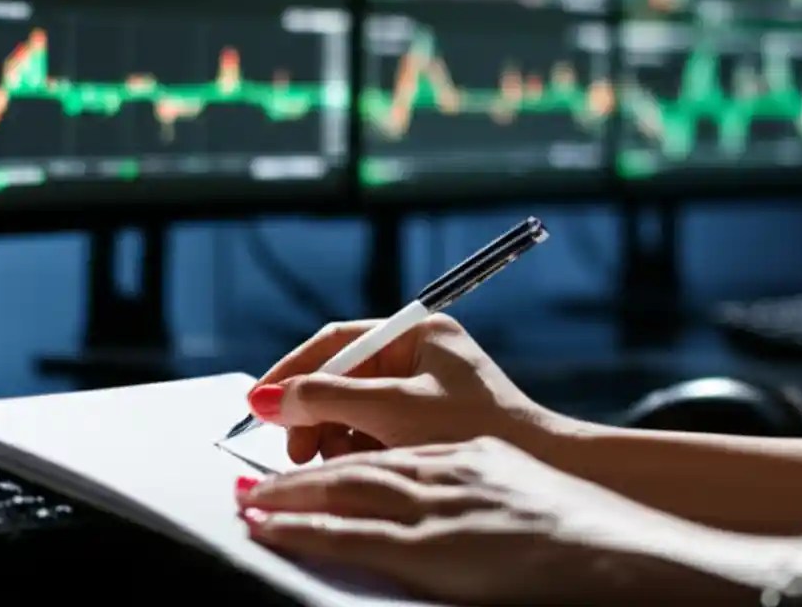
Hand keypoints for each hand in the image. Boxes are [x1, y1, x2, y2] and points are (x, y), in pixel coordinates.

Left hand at [234, 437, 759, 605]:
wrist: (627, 550)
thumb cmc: (584, 531)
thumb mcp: (521, 496)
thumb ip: (476, 490)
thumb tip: (454, 505)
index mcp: (466, 456)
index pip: (386, 445)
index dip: (337, 446)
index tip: (303, 453)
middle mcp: (446, 471)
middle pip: (355, 458)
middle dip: (297, 464)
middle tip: (249, 475)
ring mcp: (438, 507)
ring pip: (344, 488)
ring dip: (286, 494)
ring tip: (246, 501)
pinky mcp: (434, 547)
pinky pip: (351, 532)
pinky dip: (303, 527)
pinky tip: (270, 529)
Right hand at [249, 314, 559, 463]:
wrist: (542, 469)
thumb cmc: (473, 430)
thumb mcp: (391, 410)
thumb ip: (324, 399)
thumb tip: (264, 398)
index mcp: (417, 332)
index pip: (337, 342)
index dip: (293, 370)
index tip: (260, 400)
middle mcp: (417, 355)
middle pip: (339, 377)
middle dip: (313, 412)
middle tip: (296, 448)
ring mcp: (421, 391)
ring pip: (350, 409)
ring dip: (332, 435)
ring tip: (329, 461)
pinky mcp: (424, 426)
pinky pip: (371, 430)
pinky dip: (356, 448)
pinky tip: (358, 466)